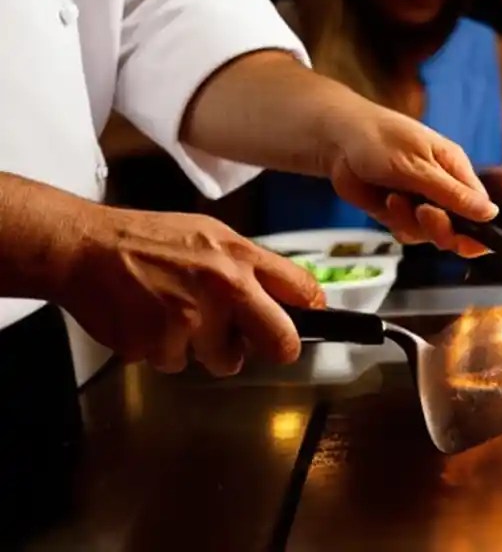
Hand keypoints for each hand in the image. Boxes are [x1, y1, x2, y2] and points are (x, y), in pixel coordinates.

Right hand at [65, 208, 323, 376]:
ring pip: (224, 361)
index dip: (314, 311)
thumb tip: (293, 296)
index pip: (302, 290)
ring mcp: (191, 320)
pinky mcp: (158, 346)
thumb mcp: (210, 235)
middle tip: (256, 343)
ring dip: (206, 350)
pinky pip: (177, 364)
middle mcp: (223, 288)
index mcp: (240, 258)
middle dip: (273, 348)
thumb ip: (250, 266)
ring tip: (178, 316)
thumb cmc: (146, 240)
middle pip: (281, 342)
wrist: (83, 248)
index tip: (319, 320)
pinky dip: (165, 351)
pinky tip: (149, 321)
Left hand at [324, 106, 498, 255]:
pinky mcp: (397, 214)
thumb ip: (453, 194)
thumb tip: (491, 213)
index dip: (479, 230)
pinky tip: (386, 203)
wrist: (337, 140)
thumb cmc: (380, 139)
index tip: (470, 243)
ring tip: (395, 198)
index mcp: (456, 171)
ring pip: (431, 234)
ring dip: (412, 222)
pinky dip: (397, 223)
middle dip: (441, 228)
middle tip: (424, 214)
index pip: (480, 208)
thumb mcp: (419, 166)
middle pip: (458, 227)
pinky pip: (408, 233)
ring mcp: (420, 203)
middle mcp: (442, 190)